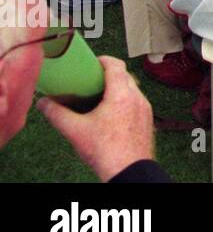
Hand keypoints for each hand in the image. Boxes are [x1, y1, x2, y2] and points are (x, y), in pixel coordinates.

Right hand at [38, 57, 154, 181]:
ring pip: (132, 90)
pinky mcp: (148, 121)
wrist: (129, 171)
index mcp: (122, 94)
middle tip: (91, 82)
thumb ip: (57, 114)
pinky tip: (111, 115)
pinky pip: (137, 103)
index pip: (116, 64)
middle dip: (108, 75)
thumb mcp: (75, 131)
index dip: (102, 60)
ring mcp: (145, 109)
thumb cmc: (106, 151)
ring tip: (99, 99)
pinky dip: (125, 102)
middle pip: (125, 76)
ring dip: (117, 89)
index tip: (90, 63)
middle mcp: (138, 98)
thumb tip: (44, 103)